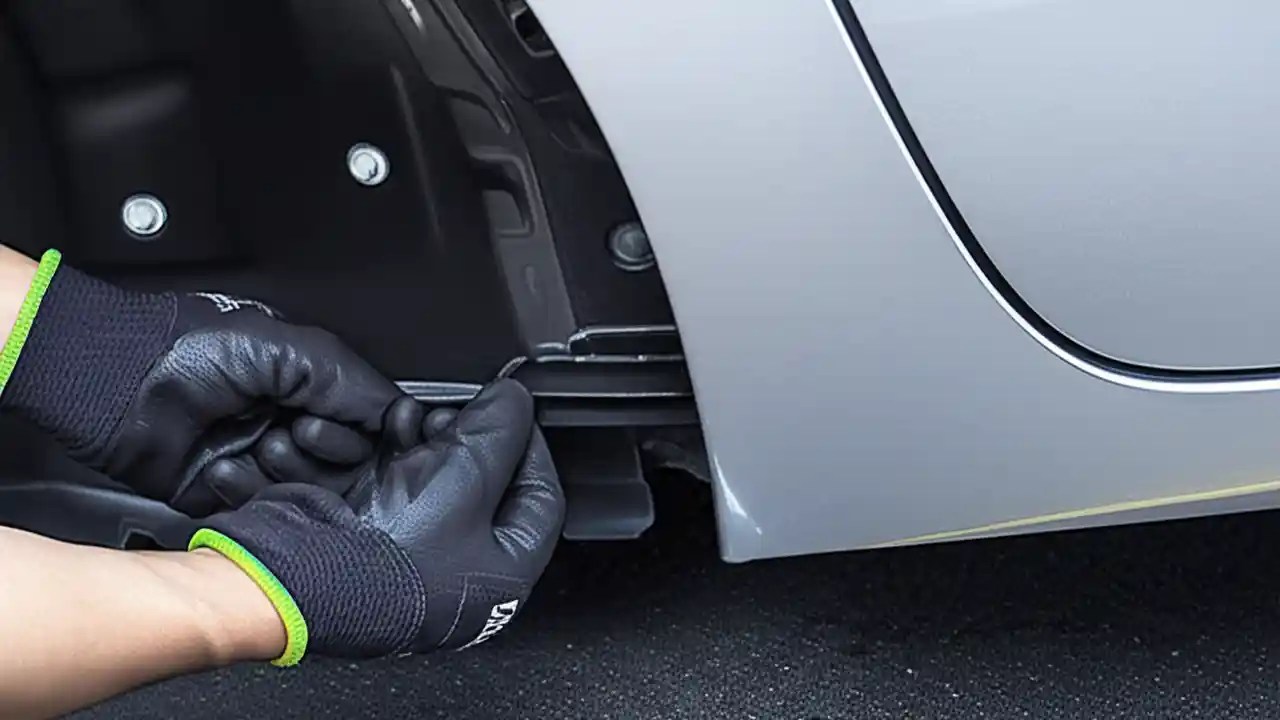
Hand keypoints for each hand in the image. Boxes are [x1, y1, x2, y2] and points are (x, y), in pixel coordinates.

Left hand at [0, 253, 401, 514]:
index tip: (386, 437)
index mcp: (313, 387)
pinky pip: (262, 512)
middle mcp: (293, 424)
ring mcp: (262, 461)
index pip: (371, 424)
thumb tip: (404, 417)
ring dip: (289, 471)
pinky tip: (228, 465)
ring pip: (310, 494)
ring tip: (263, 442)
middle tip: (298, 429)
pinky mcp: (229, 494)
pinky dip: (248, 491)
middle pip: (349, 466)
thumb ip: (356, 385)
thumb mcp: (297, 351)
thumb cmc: (196, 346)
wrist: (121, 381)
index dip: (378, 434)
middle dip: (328, 451)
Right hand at [186, 380, 564, 662]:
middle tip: (460, 413)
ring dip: (426, 440)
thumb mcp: (464, 472)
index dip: (533, 447)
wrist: (290, 576)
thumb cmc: (384, 556)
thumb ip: (501, 427)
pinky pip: (393, 489)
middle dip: (469, 439)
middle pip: (485, 487)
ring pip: (435, 482)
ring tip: (416, 417)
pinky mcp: (368, 543)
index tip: (516, 413)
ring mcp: (411, 560)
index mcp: (501, 576)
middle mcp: (459, 575)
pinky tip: (387, 430)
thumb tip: (515, 401)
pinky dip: (393, 455)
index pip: (542, 500)